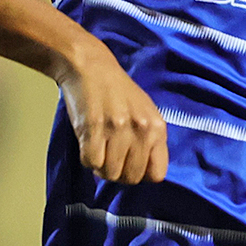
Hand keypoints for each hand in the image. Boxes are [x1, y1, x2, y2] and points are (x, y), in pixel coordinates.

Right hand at [57, 36, 168, 183]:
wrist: (91, 67)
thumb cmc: (118, 92)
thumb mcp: (146, 114)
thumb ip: (150, 142)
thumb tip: (145, 173)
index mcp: (158, 128)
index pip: (157, 174)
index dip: (141, 174)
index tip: (130, 164)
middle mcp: (141, 130)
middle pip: (132, 178)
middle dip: (119, 172)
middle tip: (110, 156)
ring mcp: (117, 130)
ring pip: (110, 173)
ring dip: (101, 166)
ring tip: (99, 147)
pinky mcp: (93, 128)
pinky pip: (91, 162)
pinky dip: (87, 158)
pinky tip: (89, 144)